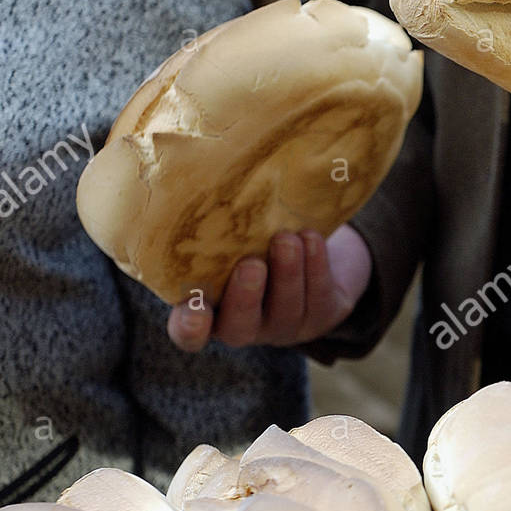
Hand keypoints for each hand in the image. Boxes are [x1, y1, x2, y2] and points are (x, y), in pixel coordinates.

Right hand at [167, 224, 371, 351]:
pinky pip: (320, 296)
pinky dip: (316, 266)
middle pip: (240, 327)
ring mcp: (286, 326)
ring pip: (287, 309)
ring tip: (286, 239)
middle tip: (251, 265)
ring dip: (287, 273)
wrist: (309, 248)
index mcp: (211, 311)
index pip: (189, 333)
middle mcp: (247, 327)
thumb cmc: (252, 239)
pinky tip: (311, 238)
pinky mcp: (322, 316)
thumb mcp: (227, 236)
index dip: (190, 328)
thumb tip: (189, 177)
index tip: (194, 311)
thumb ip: (209, 230)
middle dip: (246, 297)